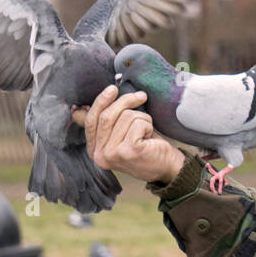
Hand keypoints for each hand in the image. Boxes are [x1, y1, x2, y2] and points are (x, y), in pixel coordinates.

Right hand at [70, 85, 185, 184]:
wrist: (168, 168)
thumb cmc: (146, 147)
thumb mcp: (121, 135)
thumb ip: (105, 123)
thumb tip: (87, 104)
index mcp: (94, 150)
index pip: (90, 120)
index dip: (100, 102)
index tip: (112, 89)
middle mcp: (99, 155)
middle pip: (107, 116)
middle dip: (126, 101)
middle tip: (142, 96)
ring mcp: (112, 154)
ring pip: (125, 117)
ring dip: (142, 118)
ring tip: (147, 131)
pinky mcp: (128, 151)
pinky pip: (137, 123)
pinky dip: (148, 125)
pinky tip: (150, 138)